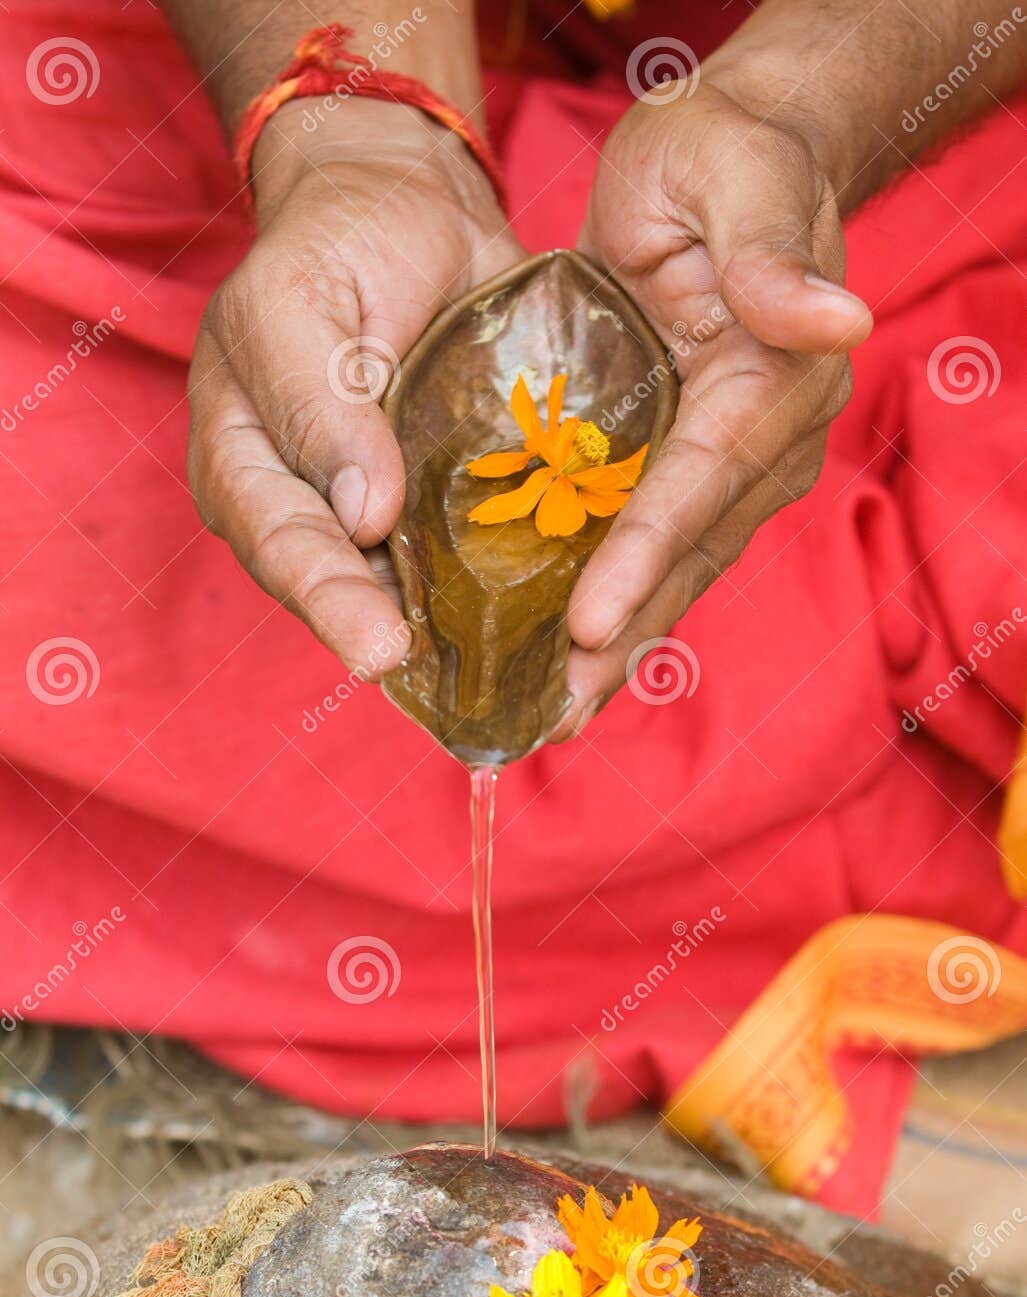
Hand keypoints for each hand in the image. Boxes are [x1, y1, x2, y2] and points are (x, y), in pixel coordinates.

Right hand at [187, 103, 523, 674]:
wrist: (411, 206)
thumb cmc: (335, 243)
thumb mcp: (300, 300)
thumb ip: (318, 402)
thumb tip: (362, 514)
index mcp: (248, 465)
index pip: (282, 547)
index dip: (329, 601)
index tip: (379, 647)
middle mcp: (313, 509)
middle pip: (346, 592)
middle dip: (388, 639)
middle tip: (435, 682)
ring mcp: (385, 517)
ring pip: (416, 592)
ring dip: (460, 641)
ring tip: (507, 683)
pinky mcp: (452, 507)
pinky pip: (478, 561)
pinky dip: (513, 596)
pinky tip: (553, 632)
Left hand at [557, 80, 872, 734]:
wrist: (733, 156)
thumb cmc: (719, 154)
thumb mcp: (726, 175)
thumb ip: (769, 254)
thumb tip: (838, 320)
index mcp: (774, 378)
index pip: (698, 483)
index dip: (643, 557)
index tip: (589, 623)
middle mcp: (770, 437)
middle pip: (692, 551)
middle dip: (628, 631)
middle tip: (558, 707)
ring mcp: (742, 461)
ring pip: (682, 566)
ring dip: (625, 639)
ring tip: (559, 709)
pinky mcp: (704, 465)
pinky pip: (666, 547)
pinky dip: (626, 601)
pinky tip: (577, 652)